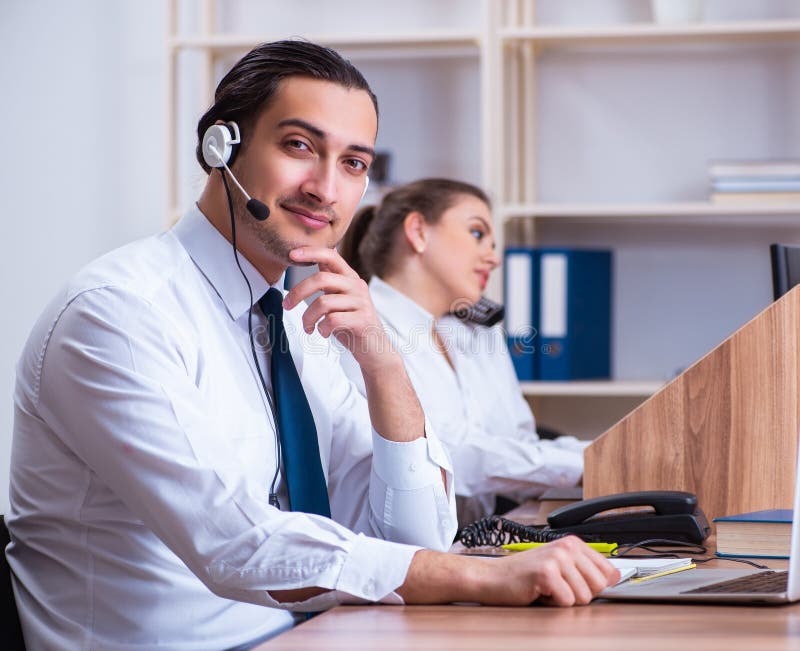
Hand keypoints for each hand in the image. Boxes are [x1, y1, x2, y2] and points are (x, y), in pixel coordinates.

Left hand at [283, 246, 394, 374]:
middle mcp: (356, 286)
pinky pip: (332, 320)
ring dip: (308, 318)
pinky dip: (321, 328)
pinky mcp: (362, 320)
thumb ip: (330, 280)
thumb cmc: (353, 323)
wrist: (374, 348)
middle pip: (321, 279)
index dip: (310, 252)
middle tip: (287, 305)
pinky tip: (323, 333)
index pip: (330, 255)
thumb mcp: (340, 297)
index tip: (292, 254)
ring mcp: (361, 303)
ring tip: (308, 327)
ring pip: (323, 303)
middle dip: (298, 292)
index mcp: (349, 277)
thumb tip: (315, 259)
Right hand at [398, 536, 618, 606]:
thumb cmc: (523, 575)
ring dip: (564, 601)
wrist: (491, 577)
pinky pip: (566, 602)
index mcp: (572, 543)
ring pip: (583, 597)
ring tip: (546, 590)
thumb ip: (586, 570)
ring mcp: (557, 558)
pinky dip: (552, 604)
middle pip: (598, 586)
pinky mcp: (546, 572)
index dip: (595, 586)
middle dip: (579, 595)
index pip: (608, 571)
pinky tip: (538, 593)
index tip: (580, 586)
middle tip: (557, 588)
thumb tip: (616, 576)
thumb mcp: (559, 567)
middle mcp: (567, 547)